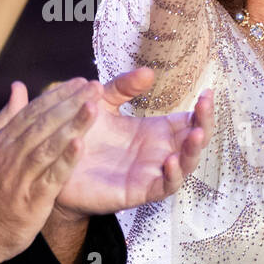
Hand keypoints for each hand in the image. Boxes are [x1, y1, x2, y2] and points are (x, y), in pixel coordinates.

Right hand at [0, 78, 100, 263]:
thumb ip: (5, 118)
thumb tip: (19, 87)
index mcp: (1, 141)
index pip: (33, 112)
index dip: (57, 95)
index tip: (79, 82)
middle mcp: (10, 155)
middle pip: (43, 124)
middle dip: (71, 103)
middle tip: (95, 87)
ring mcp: (20, 177)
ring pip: (48, 146)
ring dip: (72, 126)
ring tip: (94, 108)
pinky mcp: (32, 200)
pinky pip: (51, 177)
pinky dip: (65, 161)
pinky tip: (80, 146)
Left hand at [54, 67, 213, 217]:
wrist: (57, 167)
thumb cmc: (82, 137)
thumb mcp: (102, 104)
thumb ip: (123, 87)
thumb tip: (148, 71)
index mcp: (154, 131)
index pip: (188, 121)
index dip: (201, 109)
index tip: (207, 93)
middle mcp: (157, 152)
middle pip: (194, 141)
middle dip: (205, 123)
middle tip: (205, 105)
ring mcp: (151, 172)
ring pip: (185, 165)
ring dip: (194, 150)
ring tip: (197, 133)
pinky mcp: (139, 191)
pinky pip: (165, 187)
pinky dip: (172, 175)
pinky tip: (170, 160)